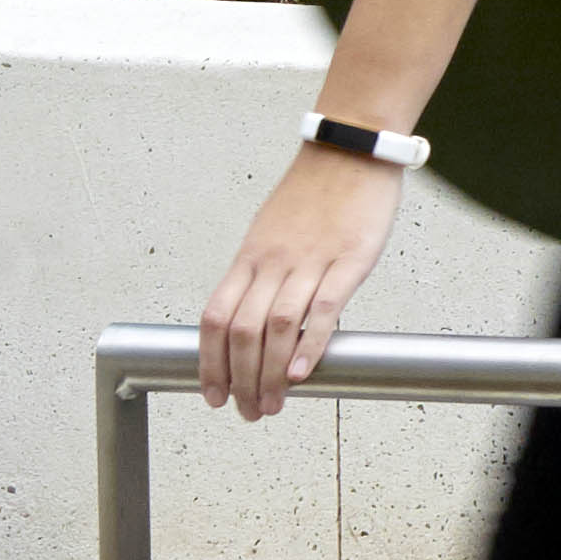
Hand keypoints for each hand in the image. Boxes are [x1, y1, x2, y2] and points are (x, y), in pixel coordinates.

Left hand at [200, 147, 406, 419]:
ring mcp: (311, 260)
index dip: (208, 364)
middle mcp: (272, 262)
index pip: (215, 319)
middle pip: (242, 332)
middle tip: (250, 412)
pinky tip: (303, 371)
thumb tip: (255, 322)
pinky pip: (323, 308)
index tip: (214, 396)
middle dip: (240, 381)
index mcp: (249, 258)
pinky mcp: (350, 258)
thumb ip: (262, 273)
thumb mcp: (271, 231)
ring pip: (276, 327)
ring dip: (270, 374)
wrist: (352, 148)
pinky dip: (309, 344)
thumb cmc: (314, 193)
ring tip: (274, 403)